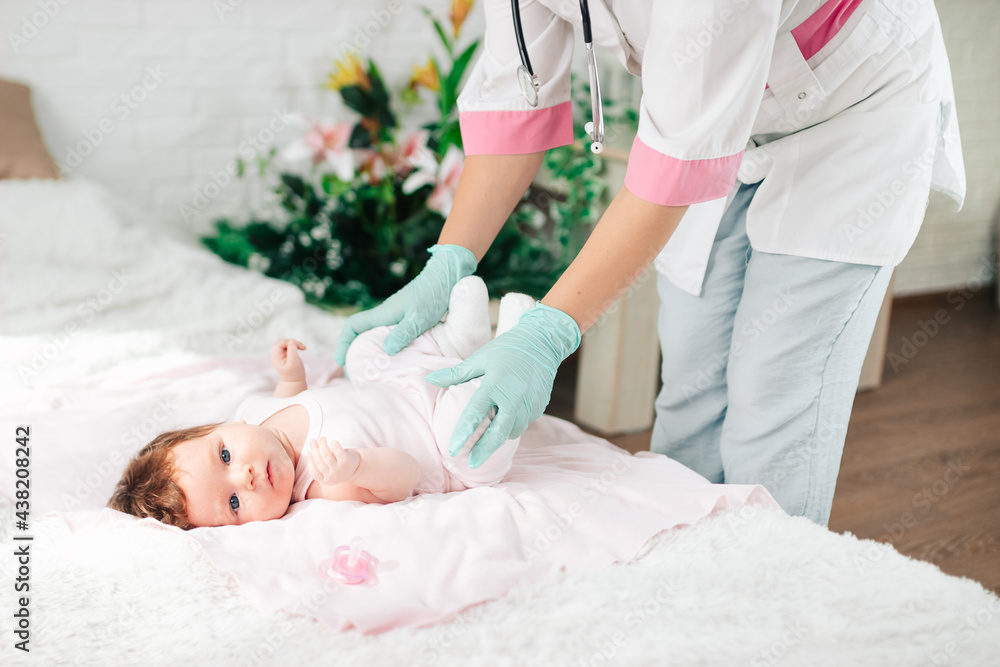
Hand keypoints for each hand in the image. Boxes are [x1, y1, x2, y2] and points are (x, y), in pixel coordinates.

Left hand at [271, 339, 305, 381]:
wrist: (295, 381)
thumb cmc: (294, 373)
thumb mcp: (294, 362)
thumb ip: (292, 351)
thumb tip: (291, 341)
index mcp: (275, 357)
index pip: (279, 344)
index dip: (288, 342)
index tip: (298, 346)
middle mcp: (276, 355)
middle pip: (281, 342)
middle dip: (291, 342)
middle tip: (301, 347)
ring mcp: (280, 354)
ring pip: (286, 342)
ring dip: (294, 343)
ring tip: (303, 348)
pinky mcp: (286, 353)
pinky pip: (289, 345)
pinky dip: (295, 345)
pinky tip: (302, 349)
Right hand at [306, 437, 361, 485]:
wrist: (358, 469)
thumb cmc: (339, 467)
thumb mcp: (329, 469)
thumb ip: (319, 463)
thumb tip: (309, 452)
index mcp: (326, 480)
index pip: (313, 472)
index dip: (309, 461)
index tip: (308, 452)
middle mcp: (332, 476)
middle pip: (318, 461)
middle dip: (314, 449)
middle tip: (313, 440)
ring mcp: (339, 469)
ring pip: (326, 455)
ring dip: (322, 444)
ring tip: (322, 438)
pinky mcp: (346, 461)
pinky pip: (337, 451)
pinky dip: (334, 445)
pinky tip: (333, 442)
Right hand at [333, 244, 476, 365]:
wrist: (446, 277)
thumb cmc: (432, 294)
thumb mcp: (419, 317)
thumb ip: (403, 333)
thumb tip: (386, 350)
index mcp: (383, 313)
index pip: (353, 325)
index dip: (344, 342)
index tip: (341, 360)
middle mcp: (386, 315)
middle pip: (361, 334)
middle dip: (355, 352)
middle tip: (357, 373)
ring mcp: (396, 317)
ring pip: (376, 336)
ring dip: (371, 352)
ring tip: (374, 372)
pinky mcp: (407, 319)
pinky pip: (391, 336)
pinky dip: (387, 349)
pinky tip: (396, 360)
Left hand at [425, 304, 580, 467]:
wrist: (543, 342)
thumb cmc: (507, 348)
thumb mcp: (480, 357)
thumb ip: (456, 373)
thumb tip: (431, 379)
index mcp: (496, 384)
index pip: (475, 414)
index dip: (463, 434)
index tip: (452, 449)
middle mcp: (514, 397)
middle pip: (498, 433)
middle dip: (484, 451)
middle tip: (471, 464)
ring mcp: (530, 404)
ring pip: (512, 431)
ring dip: (498, 439)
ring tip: (485, 446)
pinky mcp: (540, 407)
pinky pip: (523, 423)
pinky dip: (512, 426)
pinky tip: (503, 426)